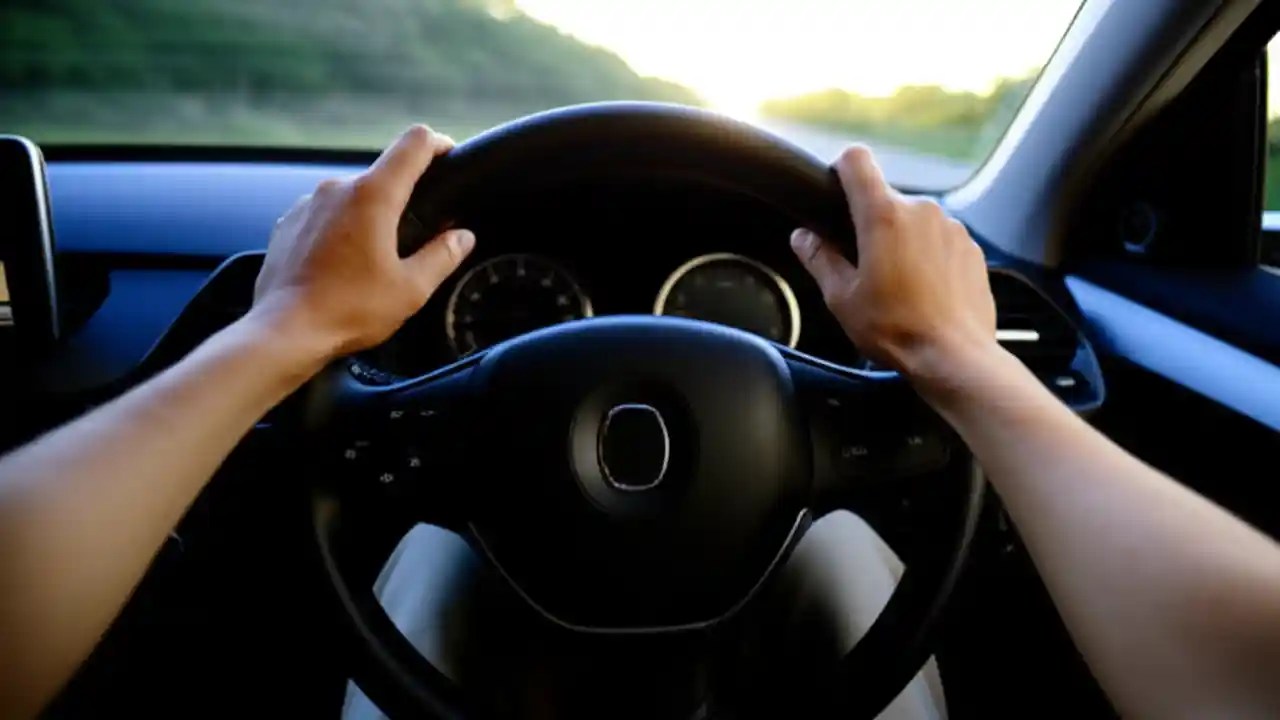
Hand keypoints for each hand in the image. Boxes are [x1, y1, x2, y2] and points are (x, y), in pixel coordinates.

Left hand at [250, 125, 474, 362]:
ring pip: (351, 197)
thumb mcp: (411, 289)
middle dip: (403, 198)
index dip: (437, 144)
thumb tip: (462, 237)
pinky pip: (325, 215)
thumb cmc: (349, 309)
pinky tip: (342, 266)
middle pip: (382, 175)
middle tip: (416, 237)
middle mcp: (336, 188)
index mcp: (372, 195)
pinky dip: (340, 230)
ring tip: (374, 259)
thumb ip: (443, 256)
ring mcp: (307, 204)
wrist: (283, 331)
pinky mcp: (287, 224)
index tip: (448, 158)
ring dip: (369, 217)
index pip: (413, 143)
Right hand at [790, 146, 998, 399]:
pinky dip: (929, 256)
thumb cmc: (895, 329)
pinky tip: (924, 291)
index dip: (841, 169)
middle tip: (865, 267)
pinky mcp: (971, 247)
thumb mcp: (841, 298)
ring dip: (903, 241)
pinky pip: (940, 239)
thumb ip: (819, 258)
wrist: (954, 356)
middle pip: (885, 199)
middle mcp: (921, 210)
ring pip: (914, 220)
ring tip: (898, 285)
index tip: (836, 192)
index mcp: (884, 215)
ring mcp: (952, 227)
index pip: (857, 160)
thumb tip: (803, 237)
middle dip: (872, 224)